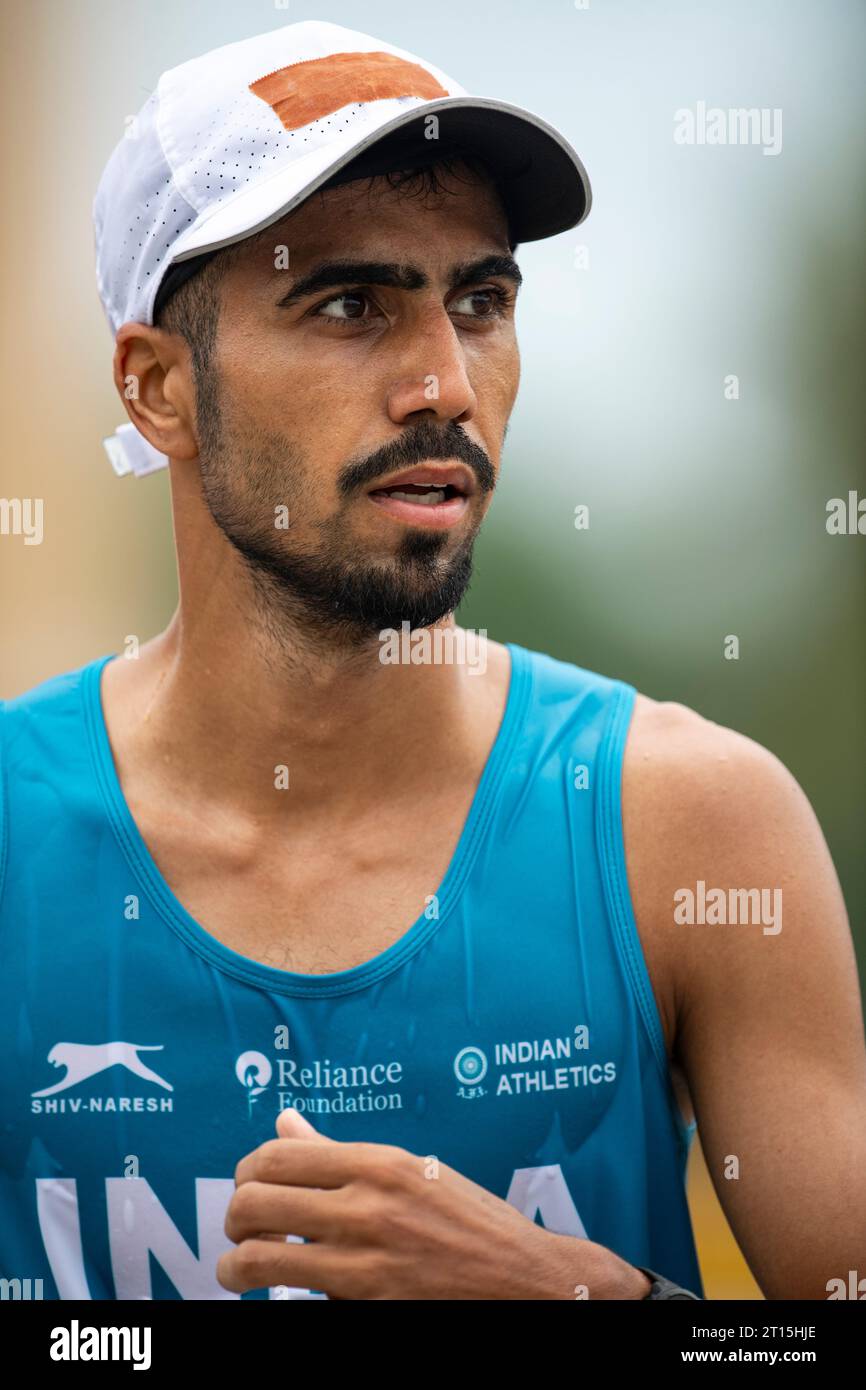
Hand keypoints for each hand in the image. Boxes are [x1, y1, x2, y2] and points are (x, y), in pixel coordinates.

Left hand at [217, 1109, 651, 1298]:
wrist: (524, 1279)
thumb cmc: (468, 1221)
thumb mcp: (408, 1171)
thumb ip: (337, 1153)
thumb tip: (283, 1122)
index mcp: (377, 1163)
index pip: (273, 1157)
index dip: (245, 1174)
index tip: (247, 1189)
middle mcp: (367, 1206)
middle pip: (253, 1202)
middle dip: (232, 1220)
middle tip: (239, 1231)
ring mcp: (365, 1262)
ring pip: (258, 1258)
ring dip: (234, 1266)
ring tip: (237, 1270)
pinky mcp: (366, 1306)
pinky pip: (299, 1297)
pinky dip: (280, 1296)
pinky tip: (285, 1293)